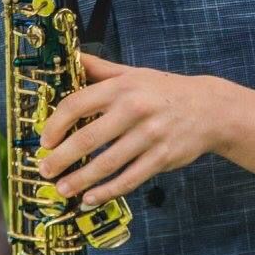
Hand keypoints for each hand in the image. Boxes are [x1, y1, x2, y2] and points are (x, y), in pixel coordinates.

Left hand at [37, 53, 214, 205]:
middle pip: (88, 138)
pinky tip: (91, 198)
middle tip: (45, 170)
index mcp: (121, 88)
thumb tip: (71, 56)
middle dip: (62, 158)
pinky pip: (130, 179)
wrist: (210, 108)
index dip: (56, 124)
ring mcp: (149, 136)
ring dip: (80, 179)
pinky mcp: (162, 158)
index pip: (78, 104)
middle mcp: (134, 110)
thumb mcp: (132, 74)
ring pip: (107, 163)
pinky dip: (108, 191)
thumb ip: (100, 69)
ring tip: (62, 189)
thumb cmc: (163, 91)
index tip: (45, 140)